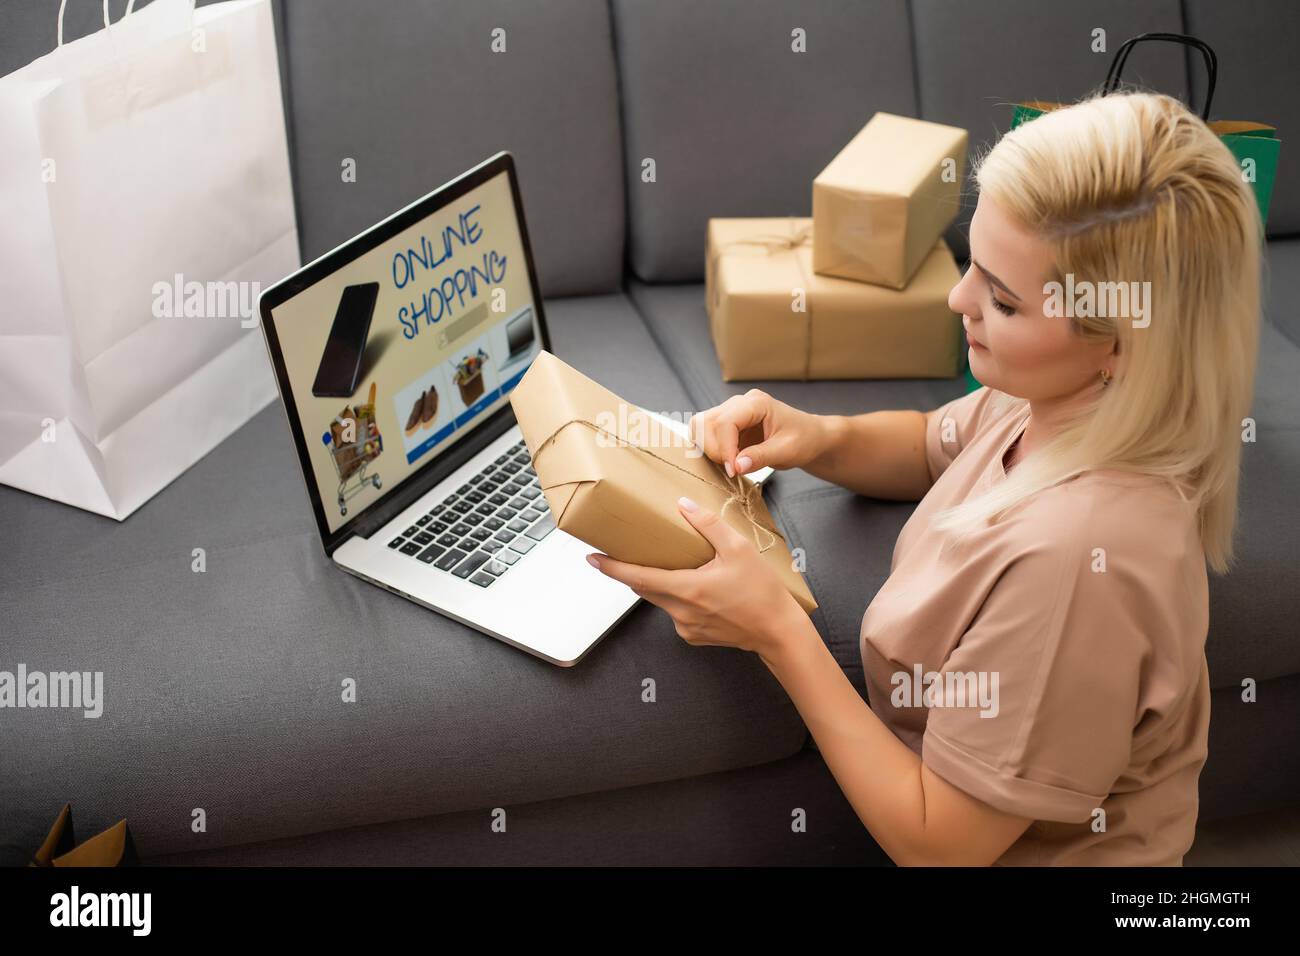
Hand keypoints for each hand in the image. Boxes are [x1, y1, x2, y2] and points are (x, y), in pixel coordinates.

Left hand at [587, 496, 804, 657]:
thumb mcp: (739, 550)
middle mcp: (681, 612)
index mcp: (687, 590)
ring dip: (662, 583)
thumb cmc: (762, 592)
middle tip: (626, 552)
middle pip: (645, 588)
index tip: (592, 559)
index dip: (612, 568)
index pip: (638, 578)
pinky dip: (680, 598)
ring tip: (677, 566)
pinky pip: (677, 613)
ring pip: (662, 600)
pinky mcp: (694, 636)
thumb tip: (683, 506)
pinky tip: (701, 589)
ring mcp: (686, 628)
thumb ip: (708, 526)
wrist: (779, 632)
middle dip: (634, 571)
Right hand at [689, 389, 826, 477]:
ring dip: (709, 449)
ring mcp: (732, 411)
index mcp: (757, 403)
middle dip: (714, 449)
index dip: (725, 448)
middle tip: (732, 468)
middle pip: (707, 422)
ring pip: (701, 426)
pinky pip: (706, 434)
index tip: (733, 470)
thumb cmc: (804, 439)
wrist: (809, 437)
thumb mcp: (787, 451)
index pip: (726, 422)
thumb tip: (736, 465)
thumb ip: (761, 456)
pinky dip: (711, 449)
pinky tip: (728, 460)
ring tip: (730, 463)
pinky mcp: (727, 424)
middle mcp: (740, 402)